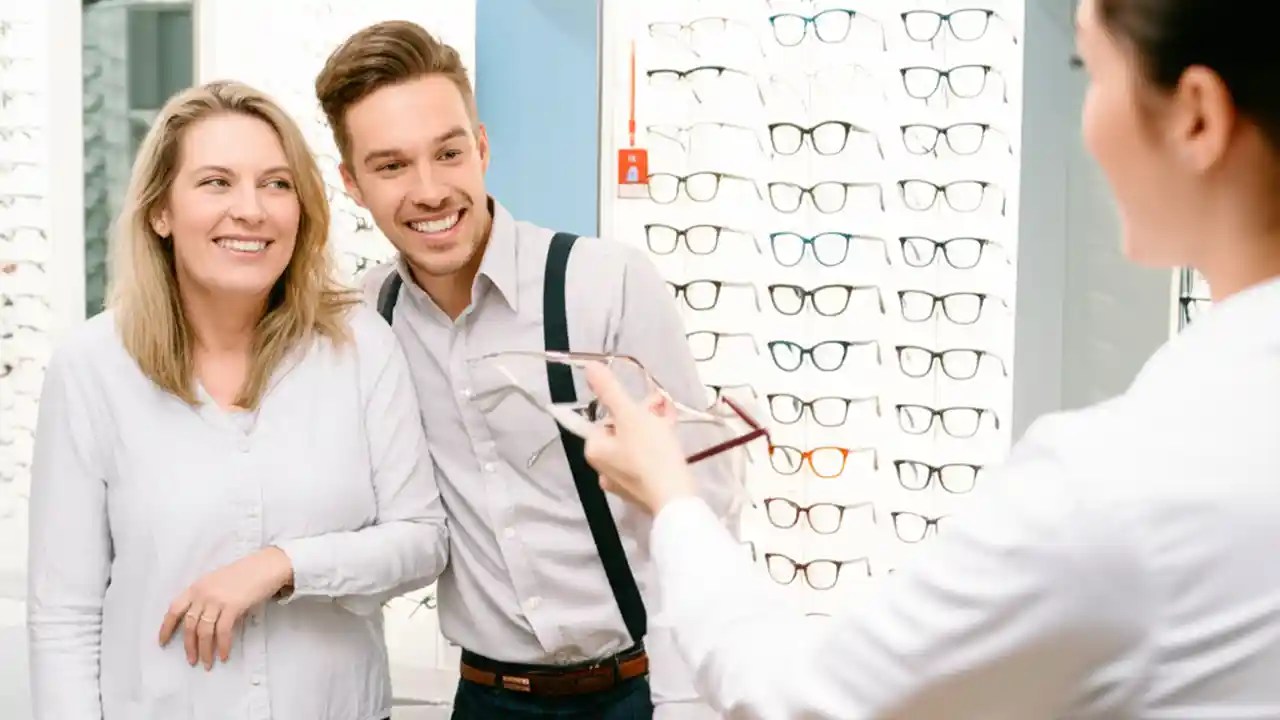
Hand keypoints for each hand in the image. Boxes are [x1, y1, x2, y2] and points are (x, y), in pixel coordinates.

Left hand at [158, 546, 293, 669]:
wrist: (265, 566)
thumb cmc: (245, 573)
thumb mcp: (217, 582)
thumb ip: (206, 599)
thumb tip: (202, 622)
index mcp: (196, 587)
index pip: (174, 609)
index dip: (166, 628)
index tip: (162, 642)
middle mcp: (203, 594)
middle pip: (190, 625)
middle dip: (189, 646)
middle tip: (192, 660)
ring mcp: (217, 600)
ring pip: (204, 631)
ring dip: (205, 650)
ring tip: (207, 663)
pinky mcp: (232, 606)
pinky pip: (222, 631)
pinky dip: (222, 645)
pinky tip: (223, 655)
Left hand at [583, 363, 696, 514]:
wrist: (675, 498)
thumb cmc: (651, 454)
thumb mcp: (630, 415)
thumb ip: (609, 390)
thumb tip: (588, 365)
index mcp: (595, 450)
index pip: (607, 418)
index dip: (629, 407)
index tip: (651, 404)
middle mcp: (603, 468)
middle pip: (622, 431)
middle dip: (644, 416)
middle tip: (665, 409)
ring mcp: (622, 483)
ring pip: (636, 446)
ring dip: (654, 429)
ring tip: (672, 422)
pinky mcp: (641, 492)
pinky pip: (645, 462)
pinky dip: (658, 450)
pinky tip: (674, 446)